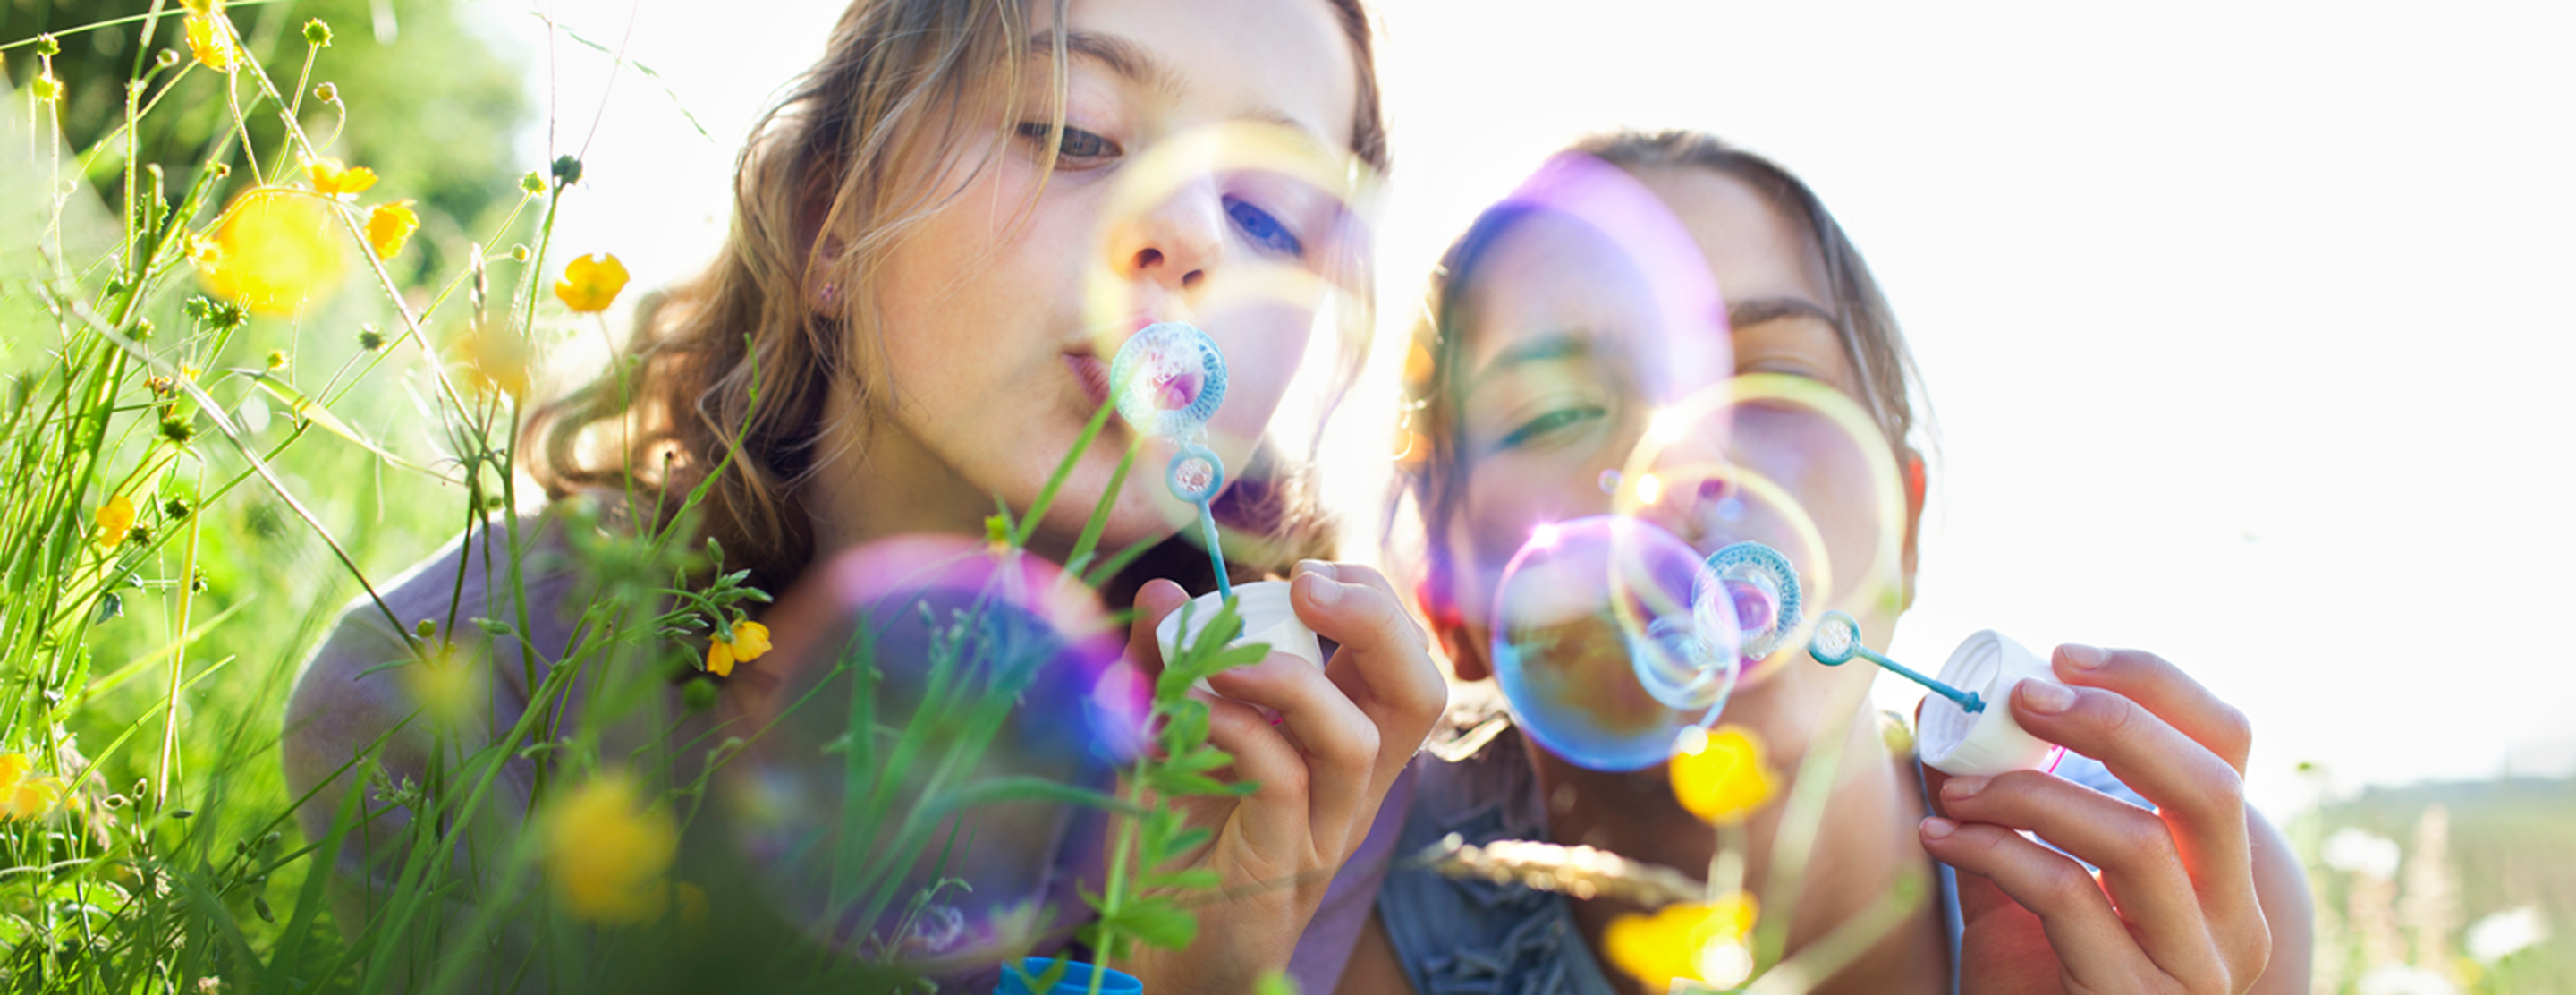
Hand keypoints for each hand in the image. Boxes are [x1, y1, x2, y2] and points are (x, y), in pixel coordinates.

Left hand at [1118, 561, 1446, 989]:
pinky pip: (1285, 781)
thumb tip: (1163, 590)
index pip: (1397, 660)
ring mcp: (1323, 829)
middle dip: (1376, 619)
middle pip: (1418, 693)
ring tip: (1218, 660)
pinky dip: (1239, 730)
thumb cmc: (1170, 844)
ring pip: (1357, 739)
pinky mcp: (1281, 865)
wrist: (1156, 955)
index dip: (1370, 600)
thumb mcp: (1166, 735)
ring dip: (1289, 677)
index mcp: (1339, 745)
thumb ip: (1165, 665)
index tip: (1302, 574)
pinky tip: (1187, 716)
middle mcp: (1350, 787)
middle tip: (1305, 586)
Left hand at [1918, 645, 2271, 994]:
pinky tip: (1942, 839)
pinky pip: (2071, 901)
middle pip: (2210, 785)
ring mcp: (2195, 968)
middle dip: (2112, 722)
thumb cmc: (2027, 977)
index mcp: (2219, 868)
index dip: (2154, 683)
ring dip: (2033, 795)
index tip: (2062, 652)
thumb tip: (1936, 715)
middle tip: (2022, 697)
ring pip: (2141, 844)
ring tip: (1958, 790)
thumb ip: (2006, 805)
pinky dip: (1996, 853)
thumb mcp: (2022, 879)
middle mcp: (2232, 918)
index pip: (2228, 744)